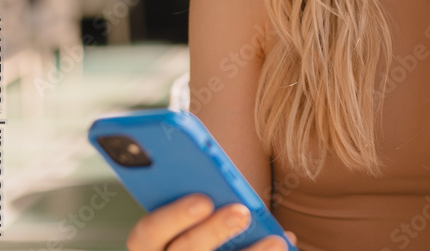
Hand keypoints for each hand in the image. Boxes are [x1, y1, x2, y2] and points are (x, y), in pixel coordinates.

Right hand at [127, 193, 296, 250]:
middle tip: (242, 212)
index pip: (147, 232)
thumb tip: (229, 185)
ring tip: (276, 239)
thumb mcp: (191, 212)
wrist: (212, 246)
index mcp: (148, 244)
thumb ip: (195, 198)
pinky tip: (283, 245)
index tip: (204, 200)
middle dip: (213, 232)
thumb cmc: (198, 225)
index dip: (172, 216)